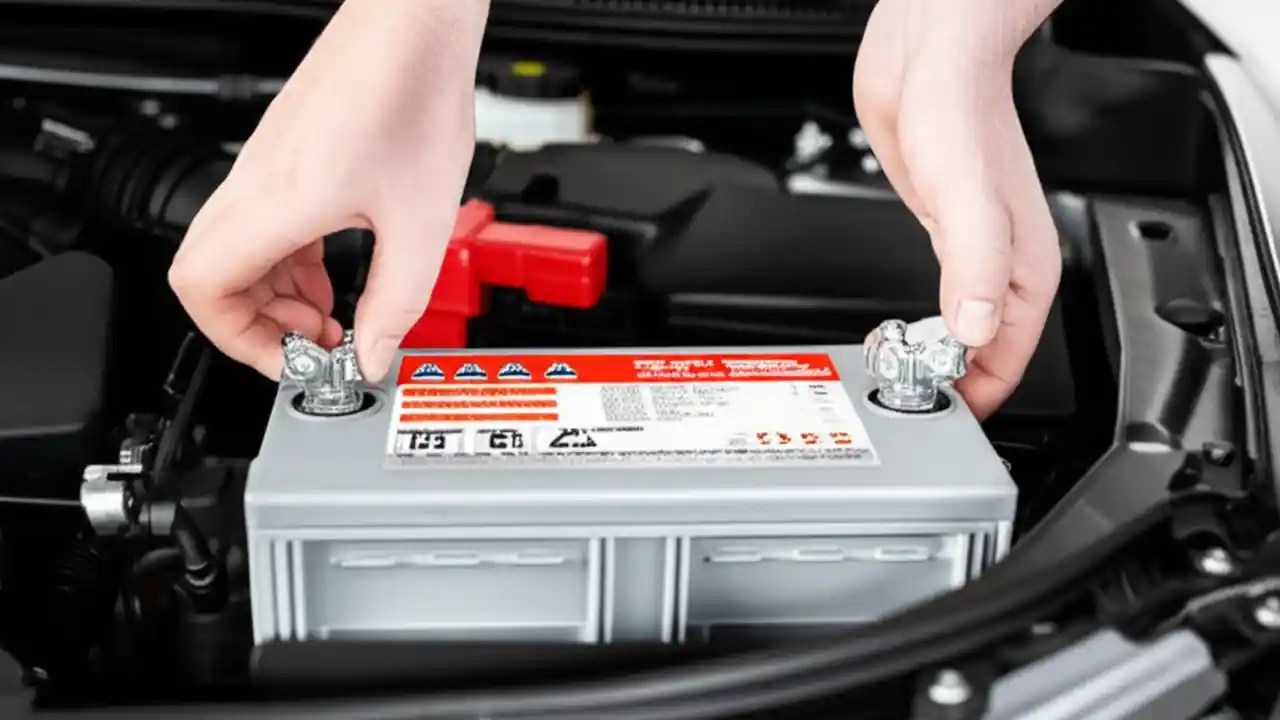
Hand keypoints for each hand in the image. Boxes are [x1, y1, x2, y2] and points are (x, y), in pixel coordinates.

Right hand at [169, 0, 489, 380]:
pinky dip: (292, 264)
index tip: (291, 361)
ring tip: (335, 316)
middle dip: (259, 325)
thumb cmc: (412, 97)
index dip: (237, 340)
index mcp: (275, 203)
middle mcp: (257, 183)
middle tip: (316, 345)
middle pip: (211, 276)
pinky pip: (265, 227)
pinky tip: (337, 273)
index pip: (201, 289)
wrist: (413, 27)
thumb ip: (396, 304)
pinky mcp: (288, 157)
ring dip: (278, 296)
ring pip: (238, 252)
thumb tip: (375, 355)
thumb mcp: (421, 226)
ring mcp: (267, 168)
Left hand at [853, 0, 1063, 418]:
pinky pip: (938, 294)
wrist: (931, 58)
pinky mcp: (938, 228)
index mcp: (1021, 267)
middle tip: (913, 406)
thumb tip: (974, 332)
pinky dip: (922, 321)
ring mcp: (969, 247)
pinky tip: (902, 326)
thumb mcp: (966, 201)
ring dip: (939, 355)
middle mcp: (999, 263)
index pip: (1010, 357)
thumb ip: (972, 269)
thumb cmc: (964, 112)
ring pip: (962, 325)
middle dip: (957, 384)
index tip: (948, 424)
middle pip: (986, 349)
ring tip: (904, 378)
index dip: (980, 397)